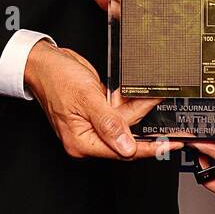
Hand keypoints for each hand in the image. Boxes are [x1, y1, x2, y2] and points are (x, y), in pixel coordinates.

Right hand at [25, 41, 169, 160]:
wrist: (44, 63)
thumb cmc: (56, 79)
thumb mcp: (86, 97)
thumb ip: (108, 123)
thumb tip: (127, 147)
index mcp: (81, 142)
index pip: (122, 151)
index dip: (149, 148)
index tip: (170, 145)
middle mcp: (86, 137)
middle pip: (125, 136)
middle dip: (144, 119)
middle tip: (163, 107)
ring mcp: (91, 125)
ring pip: (124, 122)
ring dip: (138, 108)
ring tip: (154, 96)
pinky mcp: (96, 113)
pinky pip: (117, 112)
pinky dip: (128, 103)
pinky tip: (139, 95)